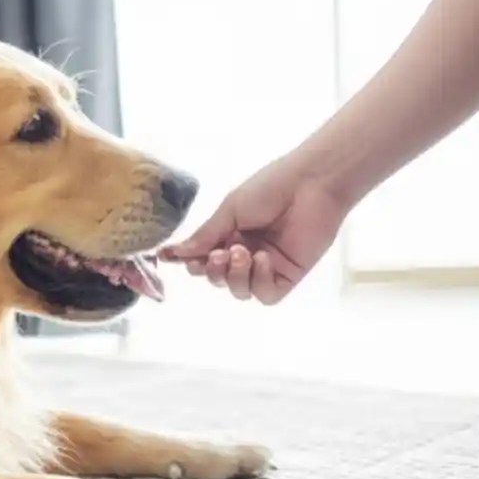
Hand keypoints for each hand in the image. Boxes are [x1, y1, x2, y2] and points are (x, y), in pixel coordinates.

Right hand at [160, 153, 349, 304]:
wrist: (310, 184)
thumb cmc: (270, 188)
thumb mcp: (230, 210)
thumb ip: (205, 235)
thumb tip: (176, 254)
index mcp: (230, 234)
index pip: (202, 257)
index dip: (187, 260)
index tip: (168, 258)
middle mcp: (246, 253)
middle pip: (218, 278)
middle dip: (212, 270)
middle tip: (219, 254)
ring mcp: (266, 267)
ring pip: (239, 290)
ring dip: (235, 275)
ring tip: (243, 253)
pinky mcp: (287, 276)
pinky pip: (264, 294)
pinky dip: (258, 281)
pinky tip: (263, 259)